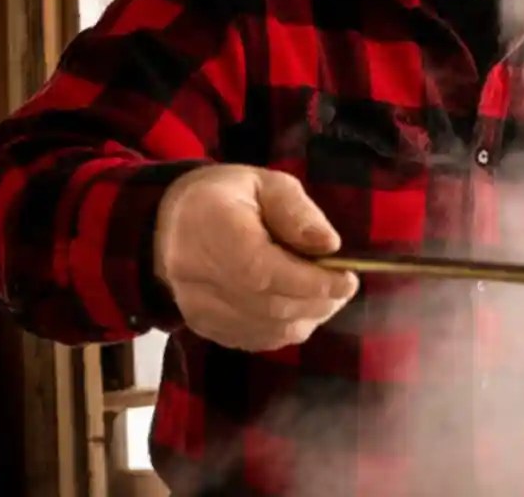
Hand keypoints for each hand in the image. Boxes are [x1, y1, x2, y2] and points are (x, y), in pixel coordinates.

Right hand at [153, 164, 358, 351]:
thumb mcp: (267, 184)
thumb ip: (298, 212)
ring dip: (307, 317)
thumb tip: (329, 246)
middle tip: (344, 288)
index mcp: (209, 224)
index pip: (261, 269)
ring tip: (327, 297)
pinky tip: (300, 308)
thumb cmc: (229, 197)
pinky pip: (255, 339)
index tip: (347, 279)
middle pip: (267, 304)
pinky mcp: (201, 325)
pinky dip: (287, 329)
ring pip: (264, 328)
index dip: (309, 282)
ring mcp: (194, 304)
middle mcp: (194, 270)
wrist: (176, 224)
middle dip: (317, 301)